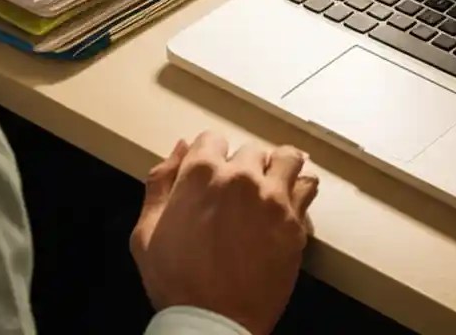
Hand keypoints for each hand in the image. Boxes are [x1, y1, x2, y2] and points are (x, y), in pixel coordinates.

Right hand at [130, 133, 318, 334]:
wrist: (214, 322)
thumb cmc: (175, 281)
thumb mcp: (146, 231)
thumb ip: (160, 182)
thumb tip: (179, 148)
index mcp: (201, 174)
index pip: (211, 138)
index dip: (209, 157)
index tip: (211, 175)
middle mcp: (240, 177)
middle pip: (249, 150)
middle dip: (242, 167)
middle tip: (238, 194)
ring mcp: (272, 198)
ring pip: (286, 158)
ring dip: (278, 168)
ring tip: (271, 187)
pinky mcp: (294, 222)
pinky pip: (308, 186)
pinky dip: (301, 188)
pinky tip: (291, 201)